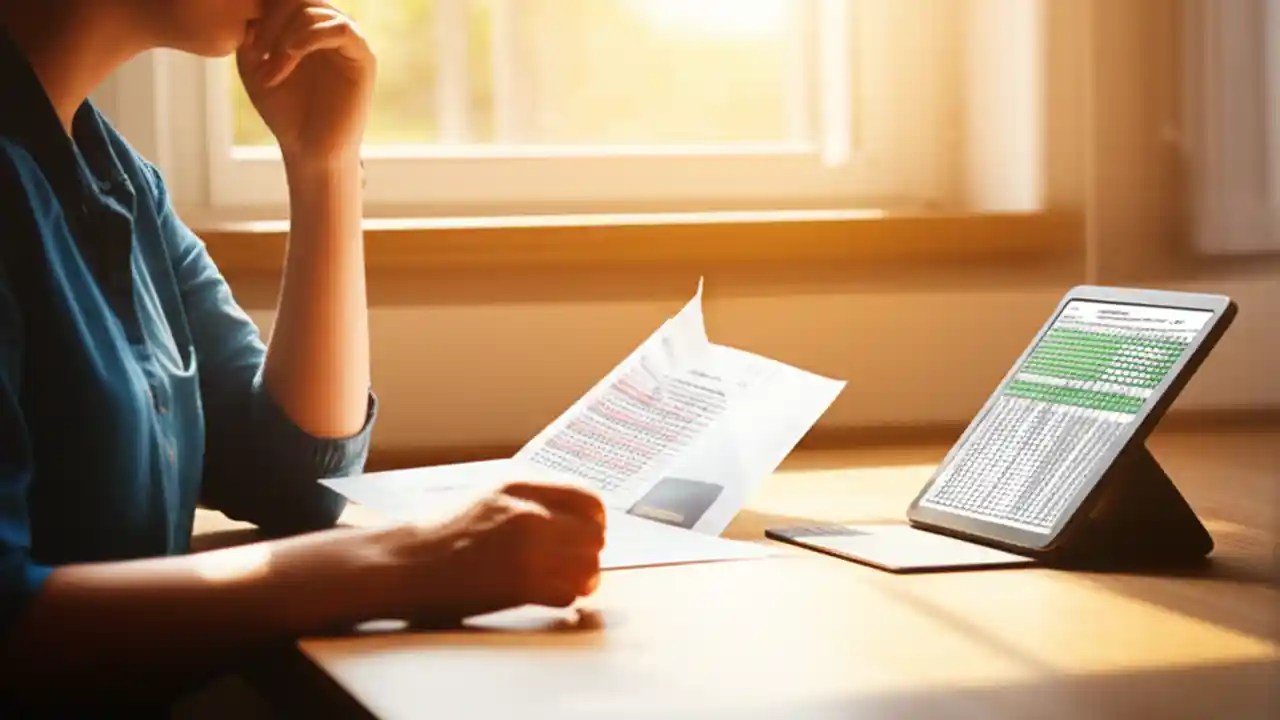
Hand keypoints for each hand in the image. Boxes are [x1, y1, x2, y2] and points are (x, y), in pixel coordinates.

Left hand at [237, 0, 375, 163]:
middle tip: (256, 51)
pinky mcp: (364, 56)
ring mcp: (349, 40)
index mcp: (306, 27)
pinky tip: (290, 55)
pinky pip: (340, 28)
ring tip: (271, 68)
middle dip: (272, 20)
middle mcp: (329, 28)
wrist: (310, 149)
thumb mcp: (253, 65)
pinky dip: (310, 36)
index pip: (286, 0)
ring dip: (285, 36)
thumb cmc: (284, 112)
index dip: (263, 11)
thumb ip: (251, 31)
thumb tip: (254, 7)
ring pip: (315, 10)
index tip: (247, 43)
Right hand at [367, 482, 606, 621]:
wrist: (404, 564)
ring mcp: (525, 549)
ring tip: (566, 583)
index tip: (586, 536)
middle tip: (576, 566)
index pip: (590, 500)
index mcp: (520, 485)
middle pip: (595, 536)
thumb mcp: (492, 497)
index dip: (594, 522)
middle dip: (590, 554)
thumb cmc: (446, 534)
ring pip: (588, 567)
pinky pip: (568, 594)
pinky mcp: (518, 585)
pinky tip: (546, 596)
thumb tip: (583, 517)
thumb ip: (534, 500)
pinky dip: (564, 599)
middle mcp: (527, 512)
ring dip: (582, 580)